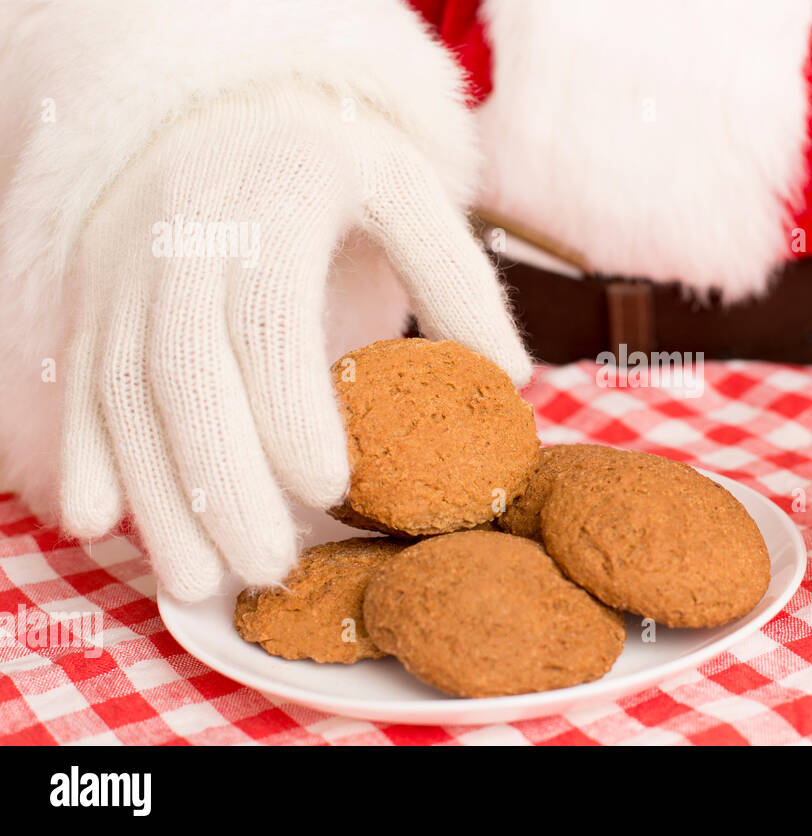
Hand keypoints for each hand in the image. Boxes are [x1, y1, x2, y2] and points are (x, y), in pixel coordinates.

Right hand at [58, 84, 530, 600]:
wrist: (222, 114)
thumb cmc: (335, 167)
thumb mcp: (409, 192)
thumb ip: (458, 280)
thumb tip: (511, 379)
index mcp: (273, 198)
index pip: (268, 316)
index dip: (289, 407)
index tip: (329, 490)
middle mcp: (180, 235)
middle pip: (185, 371)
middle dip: (221, 481)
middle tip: (270, 565)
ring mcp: (124, 271)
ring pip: (123, 393)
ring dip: (155, 495)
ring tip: (200, 581)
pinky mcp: (92, 301)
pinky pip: (75, 383)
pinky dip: (81, 456)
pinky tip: (101, 525)